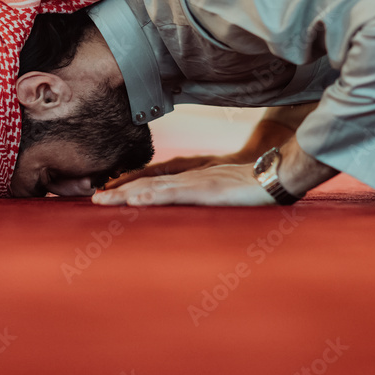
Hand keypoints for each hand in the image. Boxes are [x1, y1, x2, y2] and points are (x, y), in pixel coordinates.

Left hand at [93, 163, 275, 206]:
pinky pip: (175, 193)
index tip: (109, 192)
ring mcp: (197, 182)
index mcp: (194, 177)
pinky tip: (136, 199)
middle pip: (148, 182)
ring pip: (155, 187)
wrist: (280, 173)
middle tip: (94, 199)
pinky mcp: (207, 190)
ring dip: (127, 193)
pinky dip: (153, 195)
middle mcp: (190, 177)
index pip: (156, 180)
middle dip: (120, 190)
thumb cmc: (256, 182)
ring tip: (103, 200)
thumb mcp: (225, 188)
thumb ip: (206, 190)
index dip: (131, 184)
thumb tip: (189, 200)